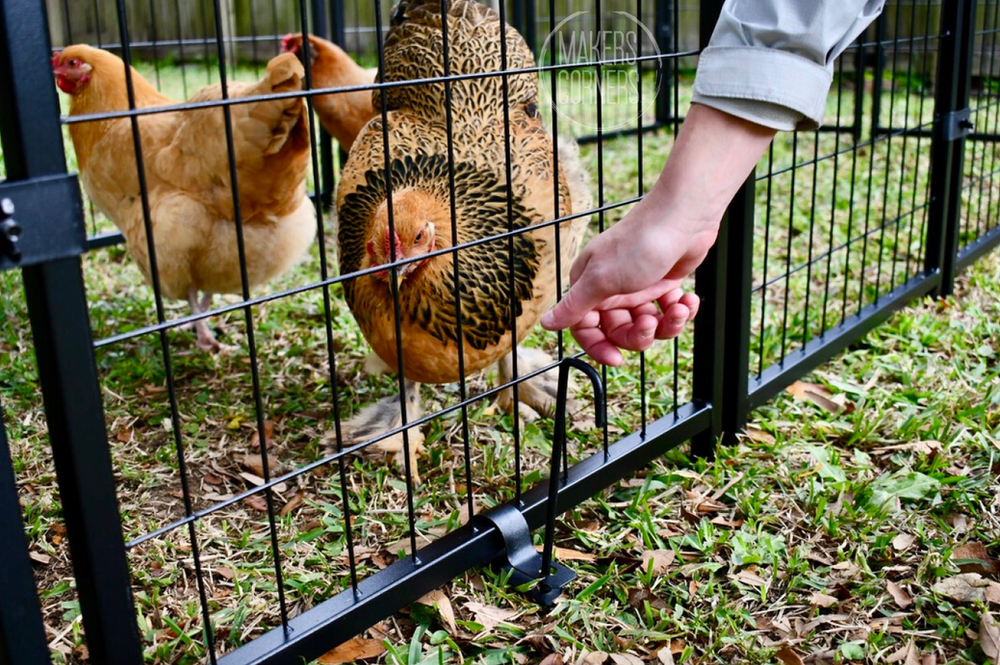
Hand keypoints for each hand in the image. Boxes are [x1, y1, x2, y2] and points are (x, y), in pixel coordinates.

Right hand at [541, 201, 715, 365]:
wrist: (684, 216)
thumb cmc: (640, 243)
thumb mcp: (602, 280)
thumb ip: (574, 306)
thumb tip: (545, 323)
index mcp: (589, 285)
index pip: (585, 328)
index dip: (599, 346)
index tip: (616, 359)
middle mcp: (611, 288)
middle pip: (618, 332)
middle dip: (638, 334)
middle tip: (650, 324)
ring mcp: (638, 287)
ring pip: (647, 325)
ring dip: (666, 324)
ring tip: (678, 309)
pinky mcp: (662, 284)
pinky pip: (668, 312)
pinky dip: (681, 310)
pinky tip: (688, 298)